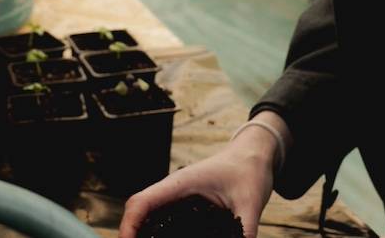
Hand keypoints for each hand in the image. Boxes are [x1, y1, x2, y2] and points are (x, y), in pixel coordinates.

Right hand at [119, 127, 278, 237]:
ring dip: (142, 234)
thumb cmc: (250, 170)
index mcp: (182, 183)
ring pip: (148, 216)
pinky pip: (162, 219)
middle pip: (139, 212)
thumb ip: (246, 232)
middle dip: (131, 234)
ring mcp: (178, 197)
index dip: (128, 226)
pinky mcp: (186, 204)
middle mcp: (174, 190)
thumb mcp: (250, 203)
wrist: (256, 154)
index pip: (142, 202)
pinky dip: (155, 233)